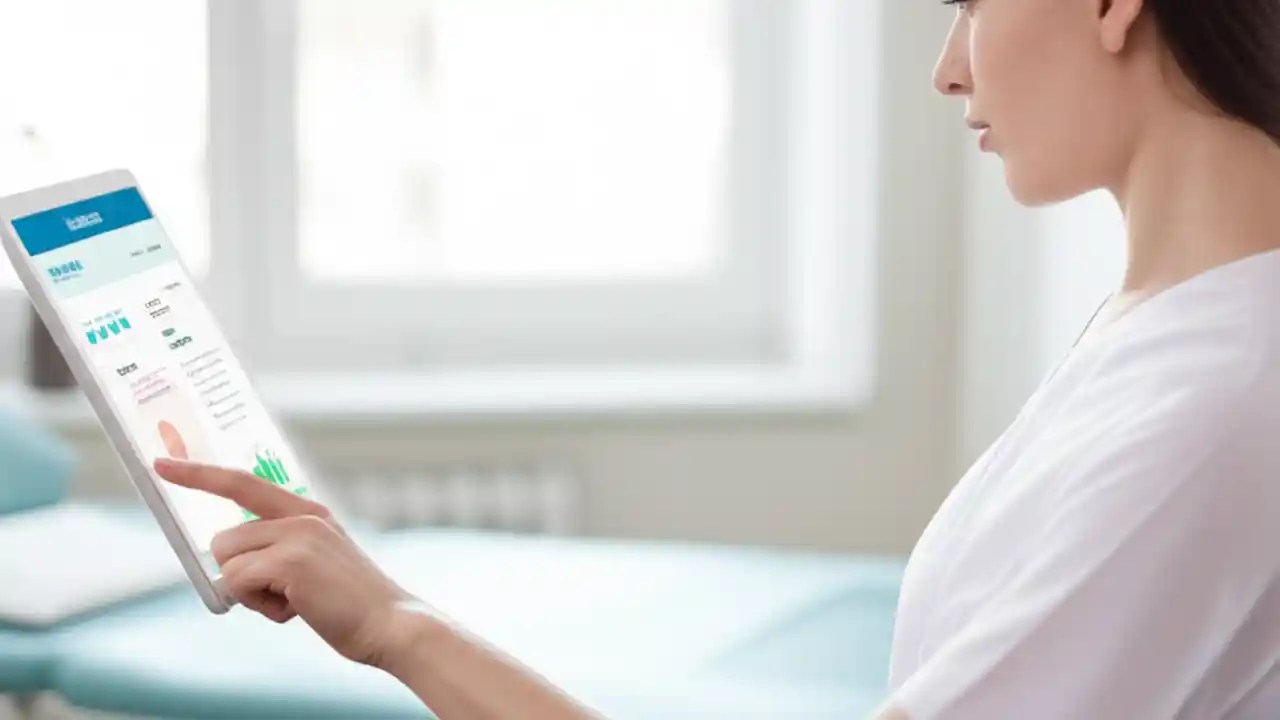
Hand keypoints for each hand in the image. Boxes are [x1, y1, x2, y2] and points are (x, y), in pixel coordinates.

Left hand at [154, 458, 420, 668]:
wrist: (391, 624)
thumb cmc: (351, 604)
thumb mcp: (317, 562)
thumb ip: (281, 549)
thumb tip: (229, 566)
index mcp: (309, 511)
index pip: (242, 482)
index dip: (199, 474)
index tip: (161, 464)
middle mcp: (302, 516)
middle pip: (225, 538)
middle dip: (239, 574)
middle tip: (280, 594)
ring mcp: (297, 535)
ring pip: (227, 561)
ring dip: (251, 593)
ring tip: (294, 601)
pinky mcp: (290, 561)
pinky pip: (238, 583)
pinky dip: (259, 606)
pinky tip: (296, 610)